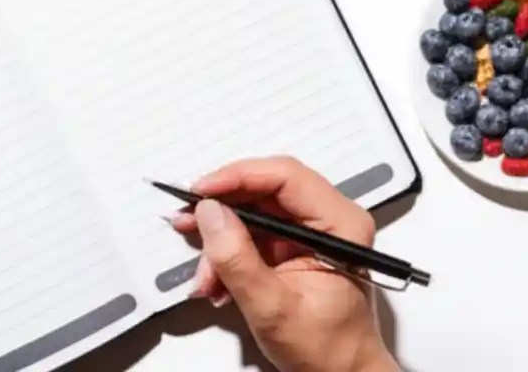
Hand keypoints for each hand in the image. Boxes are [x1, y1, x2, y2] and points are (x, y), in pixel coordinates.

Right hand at [171, 157, 396, 371]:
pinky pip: (252, 233)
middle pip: (264, 190)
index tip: (200, 192)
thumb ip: (237, 260)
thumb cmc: (326, 350)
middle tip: (186, 220)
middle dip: (222, 210)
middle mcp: (328, 218)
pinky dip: (229, 254)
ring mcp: (310, 231)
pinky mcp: (293, 245)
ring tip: (206, 276)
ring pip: (253, 212)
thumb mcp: (273, 308)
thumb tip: (210, 213)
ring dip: (221, 241)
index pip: (285, 178)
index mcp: (340, 225)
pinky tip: (218, 281)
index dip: (238, 177)